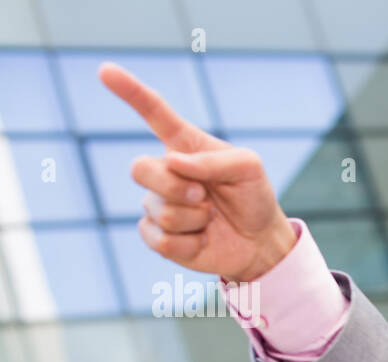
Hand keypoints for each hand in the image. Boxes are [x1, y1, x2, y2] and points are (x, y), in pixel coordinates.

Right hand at [97, 61, 296, 282]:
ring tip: (211, 218)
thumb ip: (216, 160)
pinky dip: (190, 243)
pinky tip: (202, 239)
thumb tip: (173, 162)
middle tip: (204, 196)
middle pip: (140, 169)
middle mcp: (166, 172)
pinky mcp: (158, 236)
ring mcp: (158, 203)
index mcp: (185, 146)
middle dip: (175, 187)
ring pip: (159, 210)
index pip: (153, 114)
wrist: (259, 242)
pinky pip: (160, 239)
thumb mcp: (249, 169)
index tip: (105, 70)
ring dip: (194, 218)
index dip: (130, 92)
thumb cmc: (253, 197)